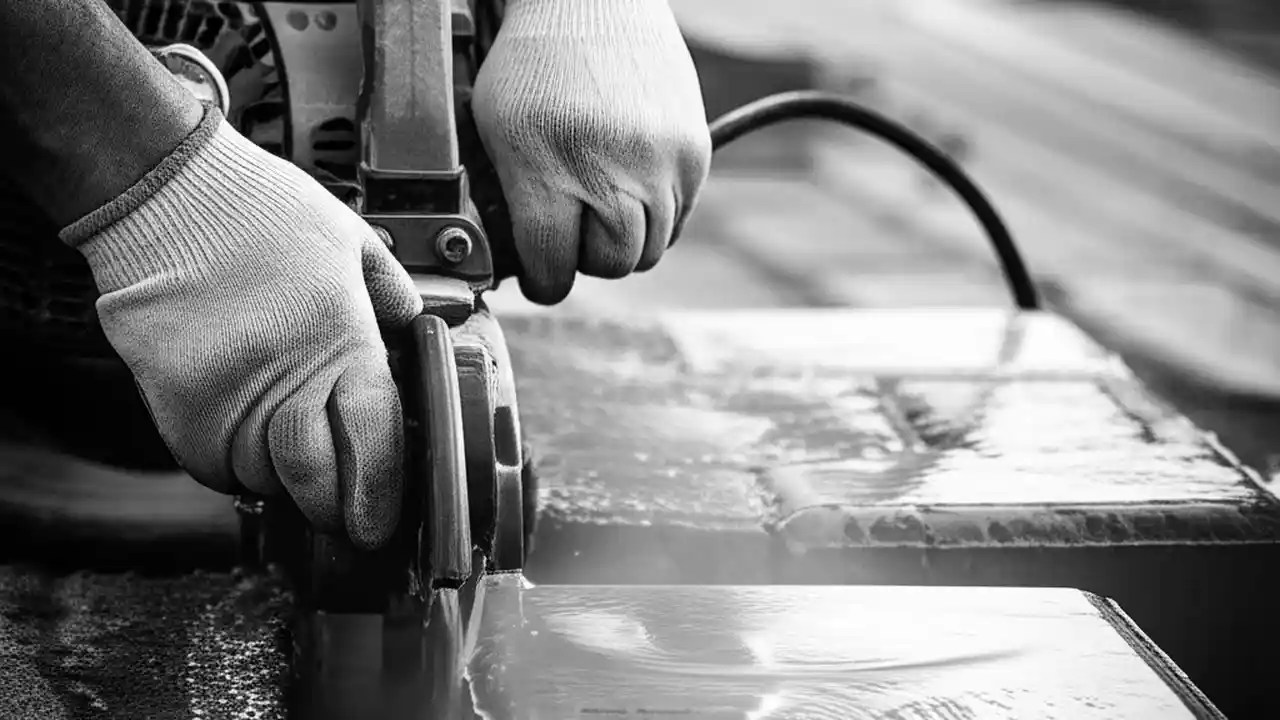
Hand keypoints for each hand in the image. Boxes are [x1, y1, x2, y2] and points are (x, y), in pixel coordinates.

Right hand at [62, 109, 422, 548]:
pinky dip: (234, 466)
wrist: (162, 191)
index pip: (373, 442)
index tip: (382, 521)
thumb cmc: (260, 209)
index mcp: (342, 338)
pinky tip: (247, 432)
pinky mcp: (173, 403)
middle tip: (343, 509)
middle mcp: (284, 376)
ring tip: (290, 444)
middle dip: (334, 507)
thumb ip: (392, 297)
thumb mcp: (353, 241)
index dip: (380, 493)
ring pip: (262, 481)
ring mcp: (224, 395)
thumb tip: (419, 336)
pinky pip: (211, 469)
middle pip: (316, 483)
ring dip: (283, 479)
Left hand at [472, 0, 712, 303]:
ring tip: (602, 201)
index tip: (540, 276)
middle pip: (610, 265)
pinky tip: (631, 180)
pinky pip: (679, 219)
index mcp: (547, 168)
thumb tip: (519, 265)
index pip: (553, 269)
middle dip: (587, 256)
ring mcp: (661, 164)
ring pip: (650, 250)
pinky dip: (655, 213)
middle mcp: (611, 171)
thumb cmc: (534, 66)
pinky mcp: (695, 154)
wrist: (595, 2)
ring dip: (625, 239)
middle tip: (572, 231)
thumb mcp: (495, 130)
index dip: (543, 280)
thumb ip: (509, 201)